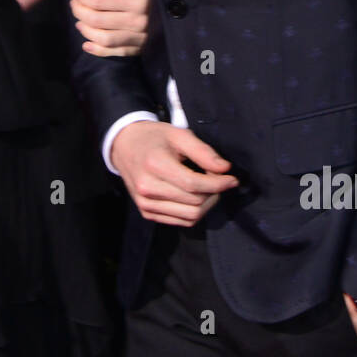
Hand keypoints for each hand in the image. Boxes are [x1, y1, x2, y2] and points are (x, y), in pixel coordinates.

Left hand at [70, 0, 151, 55]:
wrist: (165, 4)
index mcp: (138, 0)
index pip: (99, 1)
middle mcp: (140, 20)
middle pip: (98, 20)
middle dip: (80, 12)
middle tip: (75, 5)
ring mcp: (140, 37)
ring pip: (104, 39)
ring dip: (86, 31)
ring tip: (79, 22)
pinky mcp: (138, 48)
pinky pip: (114, 53)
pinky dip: (96, 50)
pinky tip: (86, 44)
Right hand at [111, 120, 238, 225]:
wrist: (124, 146)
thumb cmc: (154, 138)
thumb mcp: (179, 135)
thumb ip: (203, 152)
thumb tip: (225, 169)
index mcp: (154, 165)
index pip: (194, 185)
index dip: (218, 184)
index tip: (232, 179)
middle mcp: (147, 188)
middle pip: (194, 202)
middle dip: (214, 193)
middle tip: (219, 180)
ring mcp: (145, 204)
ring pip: (190, 216)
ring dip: (207, 205)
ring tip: (209, 189)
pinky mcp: (147, 213)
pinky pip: (180, 222)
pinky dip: (194, 212)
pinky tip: (196, 197)